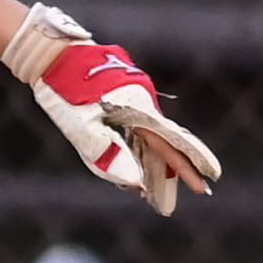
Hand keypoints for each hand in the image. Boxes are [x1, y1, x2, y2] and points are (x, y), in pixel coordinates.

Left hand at [3, 4, 223, 216]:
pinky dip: (135, 152)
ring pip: (146, 140)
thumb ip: (108, 155)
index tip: (211, 179)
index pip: (172, 141)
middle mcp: (141, 102)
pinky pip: (134, 132)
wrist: (51, 54)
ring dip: (148, 168)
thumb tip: (135, 184)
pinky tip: (133, 170)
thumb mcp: (81, 126)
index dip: (192, 162)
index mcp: (138, 107)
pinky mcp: (120, 101)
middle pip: (160, 146)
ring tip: (149, 198)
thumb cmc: (65, 88)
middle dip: (164, 178)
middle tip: (167, 208)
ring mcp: (131, 101)